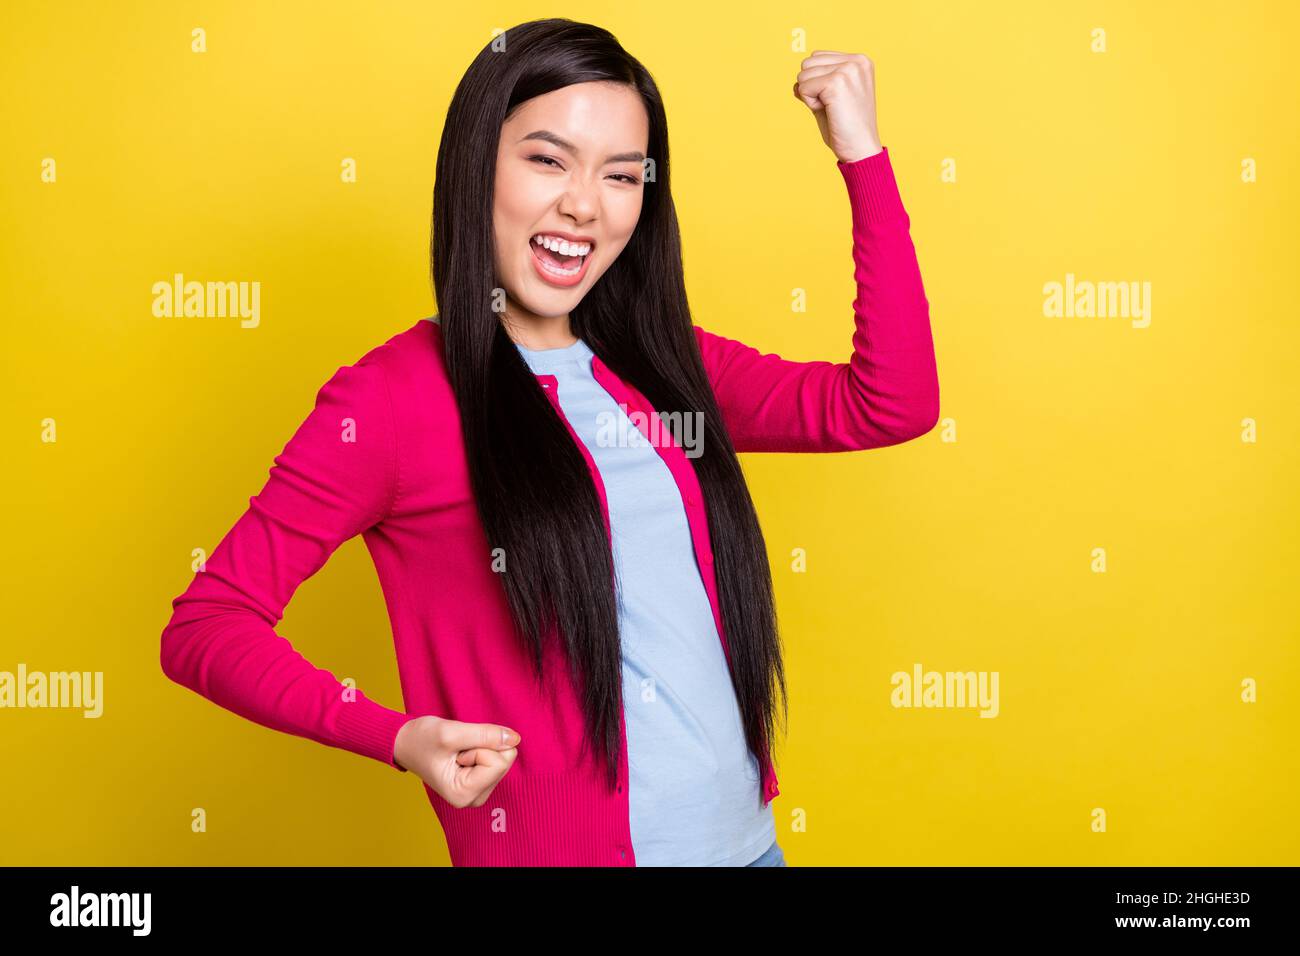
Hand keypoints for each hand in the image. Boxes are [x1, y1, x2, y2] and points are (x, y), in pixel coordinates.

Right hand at [393, 715, 520, 808]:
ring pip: (503, 759)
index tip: (457, 751)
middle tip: (458, 750)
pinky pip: (498, 759)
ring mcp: (477, 794)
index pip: (498, 763)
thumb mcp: (452, 732)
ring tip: (457, 752)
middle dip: (483, 747)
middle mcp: (472, 800)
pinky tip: (462, 755)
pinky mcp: (480, 784)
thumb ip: (485, 735)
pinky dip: (482, 750)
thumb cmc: (421, 739)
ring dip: (481, 747)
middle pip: (504, 762)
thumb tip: (515, 739)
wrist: (405, 742)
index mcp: (462, 794)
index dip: (480, 746)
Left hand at [792, 50, 882, 163]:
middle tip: (833, 106)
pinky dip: (810, 103)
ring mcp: (848, 70)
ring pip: (803, 74)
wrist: (861, 149)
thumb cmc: (847, 128)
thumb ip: (816, 86)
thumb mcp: (831, 100)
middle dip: (812, 88)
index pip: (817, 57)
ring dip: (811, 96)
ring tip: (832, 109)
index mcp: (859, 61)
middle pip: (808, 63)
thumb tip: (796, 83)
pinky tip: (829, 112)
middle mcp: (856, 61)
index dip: (818, 83)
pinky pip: (803, 88)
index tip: (838, 100)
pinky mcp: (837, 82)